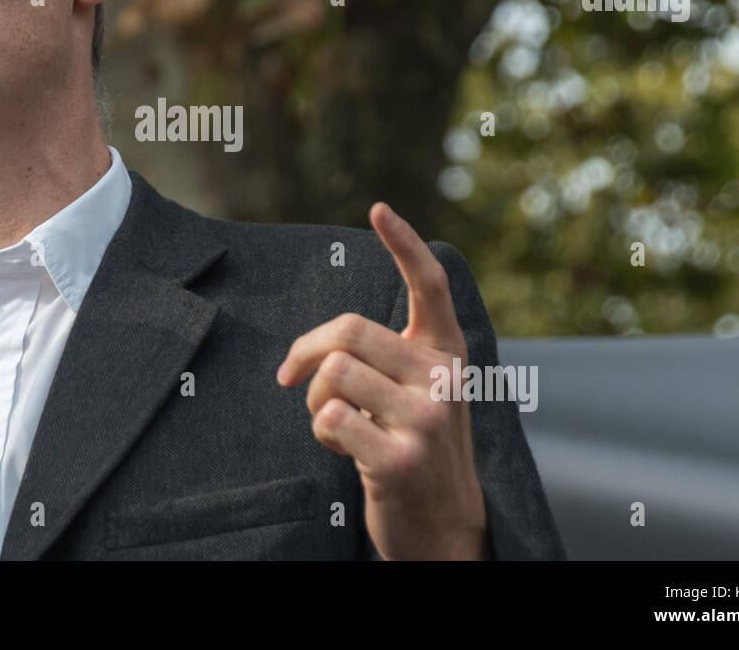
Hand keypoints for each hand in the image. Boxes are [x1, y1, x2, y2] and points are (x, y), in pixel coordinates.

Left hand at [277, 203, 490, 559]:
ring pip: (333, 374)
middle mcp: (444, 380)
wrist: (445, 530)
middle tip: (289, 376)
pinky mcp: (401, 460)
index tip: (378, 208)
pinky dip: (320, 433)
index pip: (429, 286)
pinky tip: (344, 450)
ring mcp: (427, 421)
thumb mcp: (421, 395)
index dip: (404, 244)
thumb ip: (392, 358)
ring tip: (335, 423)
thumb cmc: (416, 450)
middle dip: (305, 351)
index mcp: (449, 355)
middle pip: (349, 330)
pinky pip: (327, 419)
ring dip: (315, 400)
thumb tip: (319, 344)